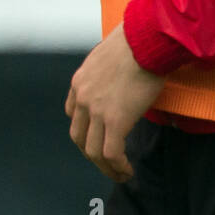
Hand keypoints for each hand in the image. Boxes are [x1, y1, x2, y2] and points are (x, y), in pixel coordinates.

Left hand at [64, 23, 166, 182]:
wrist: (143, 40)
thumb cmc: (133, 44)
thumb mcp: (106, 58)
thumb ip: (105, 76)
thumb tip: (119, 85)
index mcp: (79, 82)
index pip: (72, 114)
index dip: (84, 129)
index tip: (99, 137)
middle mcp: (82, 98)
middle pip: (78, 137)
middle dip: (91, 154)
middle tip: (108, 163)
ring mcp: (96, 110)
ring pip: (93, 150)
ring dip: (105, 167)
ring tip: (120, 173)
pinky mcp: (115, 120)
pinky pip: (111, 153)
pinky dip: (117, 167)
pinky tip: (127, 170)